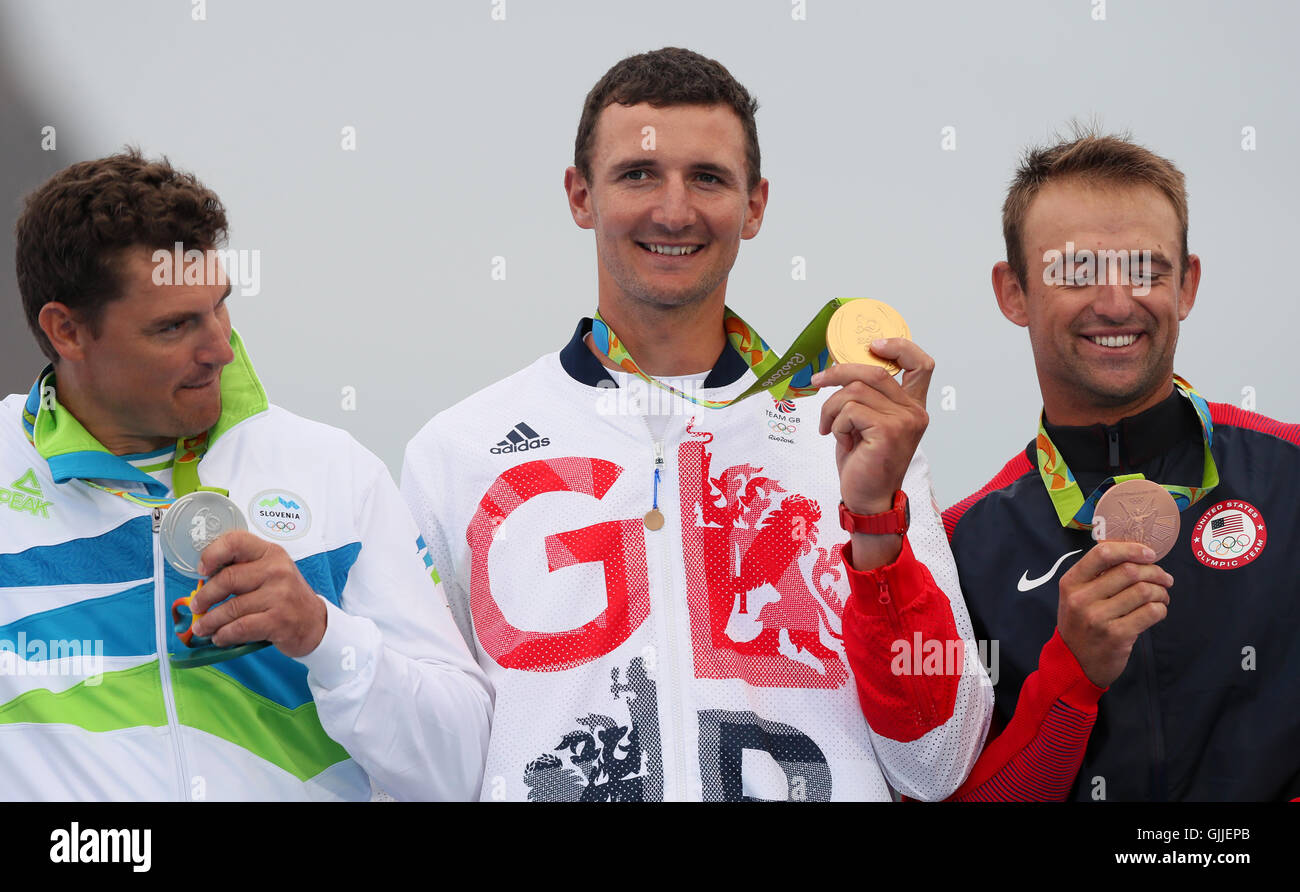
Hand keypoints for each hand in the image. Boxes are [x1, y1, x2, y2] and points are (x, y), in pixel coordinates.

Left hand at [189, 531, 327, 657]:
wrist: (315, 622)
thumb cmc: (286, 597)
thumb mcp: (270, 573)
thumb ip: (243, 570)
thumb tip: (203, 582)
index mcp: (271, 553)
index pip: (235, 541)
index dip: (212, 554)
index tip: (202, 570)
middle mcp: (277, 570)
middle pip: (228, 579)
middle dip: (205, 596)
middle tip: (197, 606)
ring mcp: (280, 595)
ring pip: (231, 608)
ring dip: (210, 621)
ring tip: (203, 627)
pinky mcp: (279, 620)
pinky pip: (240, 628)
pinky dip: (224, 635)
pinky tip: (220, 637)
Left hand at [812, 338, 933, 513]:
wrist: (868, 500)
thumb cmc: (864, 462)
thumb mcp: (866, 422)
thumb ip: (866, 396)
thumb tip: (840, 368)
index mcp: (912, 406)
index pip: (921, 364)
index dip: (898, 347)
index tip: (872, 346)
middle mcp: (914, 411)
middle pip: (875, 370)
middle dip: (839, 372)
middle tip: (817, 381)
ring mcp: (904, 421)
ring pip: (855, 390)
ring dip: (832, 408)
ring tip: (830, 428)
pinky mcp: (888, 431)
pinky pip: (849, 410)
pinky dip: (835, 422)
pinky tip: (840, 440)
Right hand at [1057, 541, 1172, 687]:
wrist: (1075, 663)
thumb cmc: (1080, 624)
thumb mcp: (1076, 597)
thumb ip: (1097, 576)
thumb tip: (1135, 554)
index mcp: (1071, 582)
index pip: (1102, 553)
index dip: (1131, 549)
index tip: (1149, 553)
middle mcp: (1082, 598)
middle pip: (1129, 571)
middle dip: (1155, 572)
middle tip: (1164, 578)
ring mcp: (1099, 618)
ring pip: (1144, 591)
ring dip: (1161, 591)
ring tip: (1162, 596)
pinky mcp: (1117, 635)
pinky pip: (1151, 612)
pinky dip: (1161, 608)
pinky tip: (1158, 610)